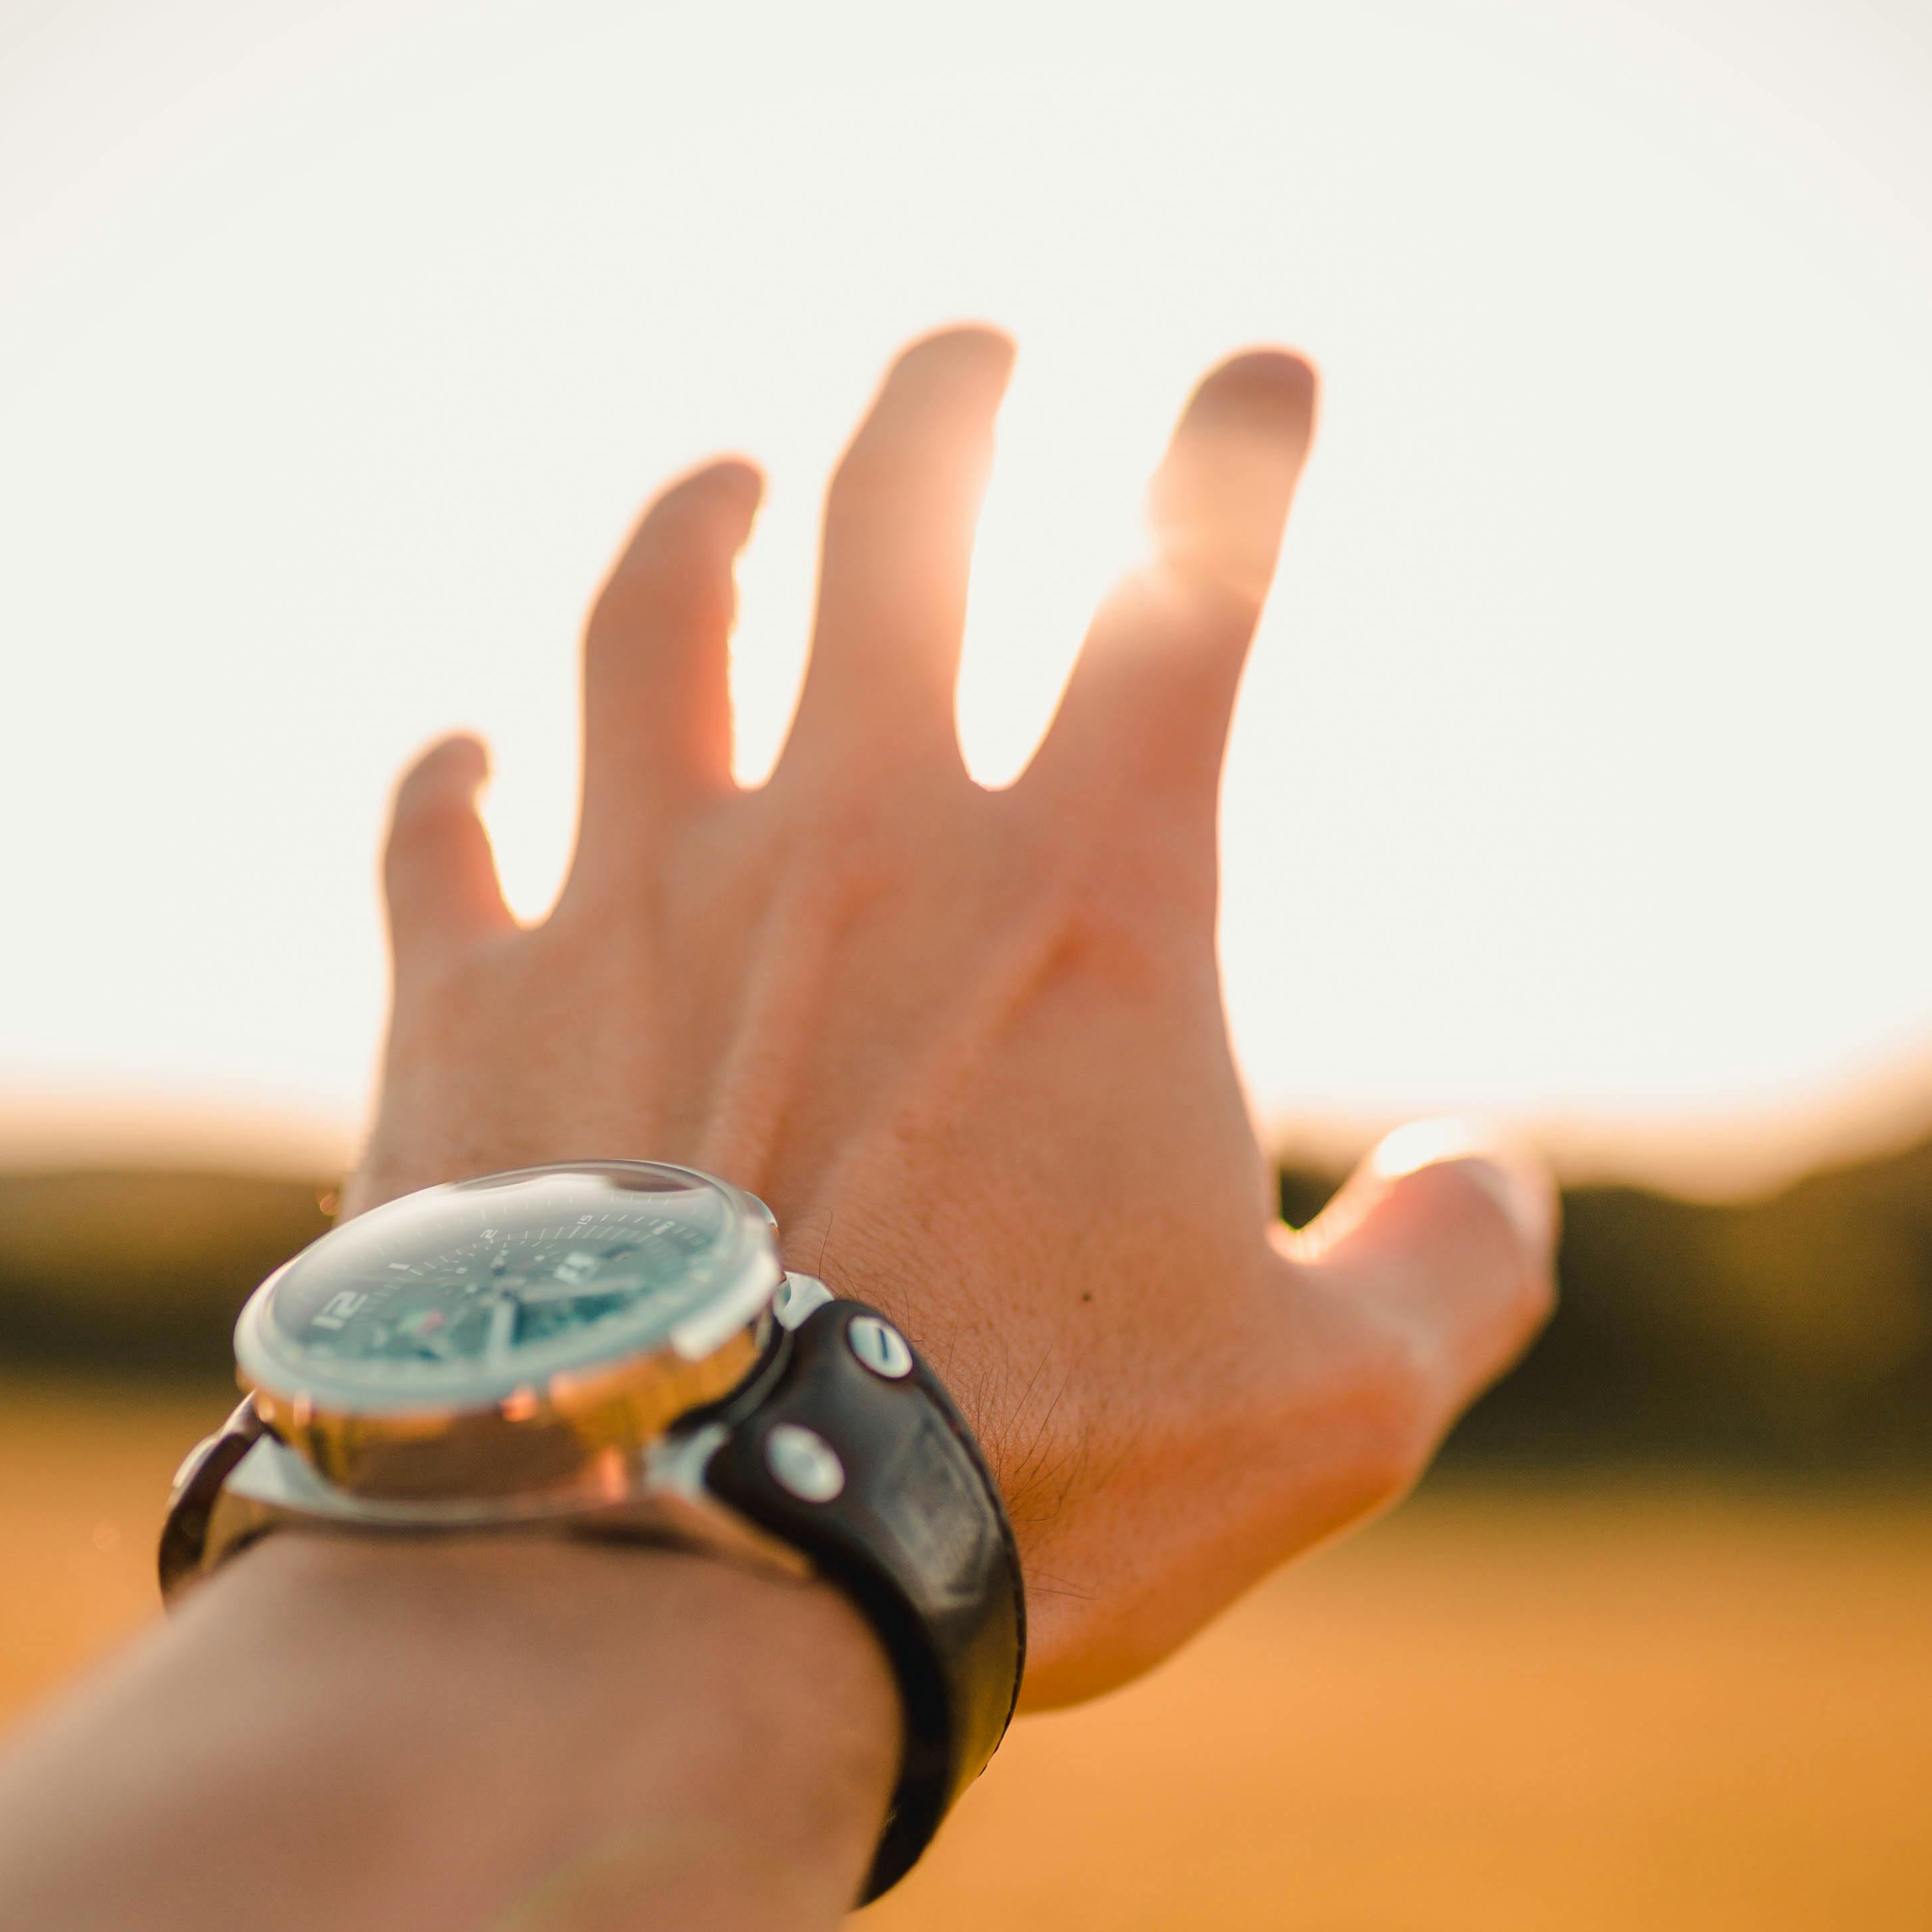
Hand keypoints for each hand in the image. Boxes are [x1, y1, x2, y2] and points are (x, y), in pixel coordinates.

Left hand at [347, 329, 1552, 1707]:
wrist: (683, 1574)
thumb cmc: (1027, 1489)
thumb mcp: (1332, 1411)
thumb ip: (1456, 1265)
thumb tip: (1496, 1169)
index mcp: (1089, 902)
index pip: (1193, 586)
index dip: (1241, 451)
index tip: (1258, 372)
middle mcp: (856, 841)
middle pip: (892, 522)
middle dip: (942, 406)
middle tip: (966, 357)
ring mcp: (637, 903)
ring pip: (647, 620)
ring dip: (693, 523)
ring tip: (720, 484)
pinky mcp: (462, 1013)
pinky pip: (435, 833)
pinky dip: (452, 782)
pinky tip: (466, 761)